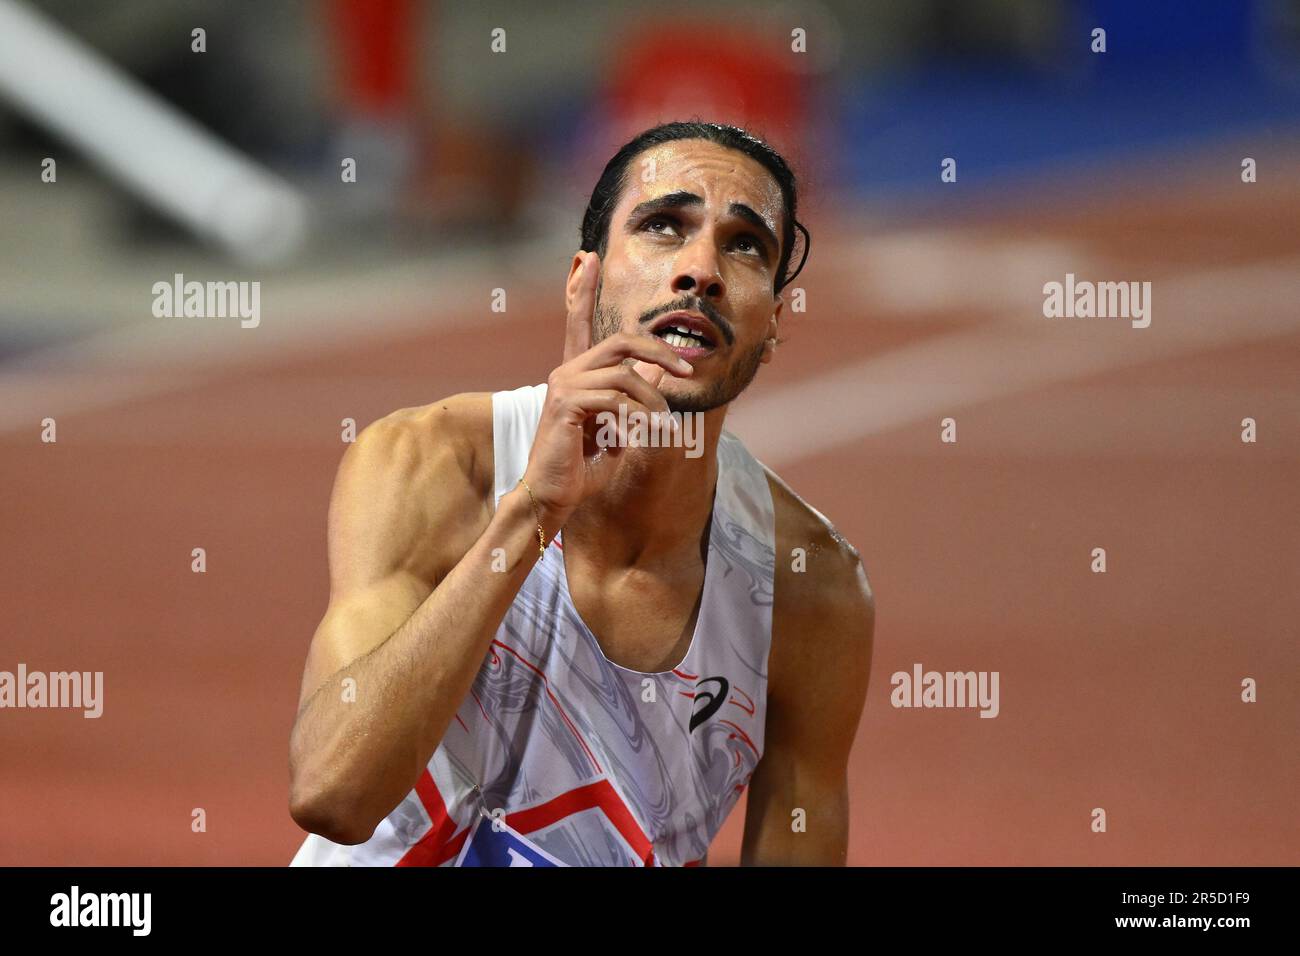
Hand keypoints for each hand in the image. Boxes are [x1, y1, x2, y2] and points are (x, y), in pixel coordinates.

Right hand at [521, 251, 693, 525]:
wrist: (552, 497)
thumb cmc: (583, 469)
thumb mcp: (616, 431)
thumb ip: (632, 405)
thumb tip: (662, 385)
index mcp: (576, 374)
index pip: (577, 321)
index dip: (581, 288)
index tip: (587, 257)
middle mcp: (566, 372)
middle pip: (622, 341)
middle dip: (660, 351)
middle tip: (688, 368)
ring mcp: (563, 386)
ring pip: (625, 375)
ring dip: (654, 400)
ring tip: (666, 427)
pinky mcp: (565, 405)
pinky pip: (615, 399)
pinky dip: (639, 417)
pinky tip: (645, 436)